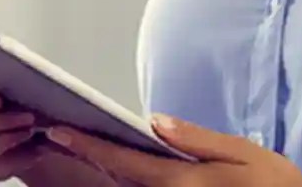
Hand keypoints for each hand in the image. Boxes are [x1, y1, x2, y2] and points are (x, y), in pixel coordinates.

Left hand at [46, 114, 301, 186]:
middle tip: (57, 134)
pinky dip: (125, 183)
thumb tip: (156, 122)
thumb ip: (196, 139)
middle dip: (88, 158)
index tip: (59, 131)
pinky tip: (115, 168)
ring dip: (103, 172)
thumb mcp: (243, 154)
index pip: (124, 161)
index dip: (89, 146)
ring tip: (79, 147)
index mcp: (184, 182)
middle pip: (117, 181)